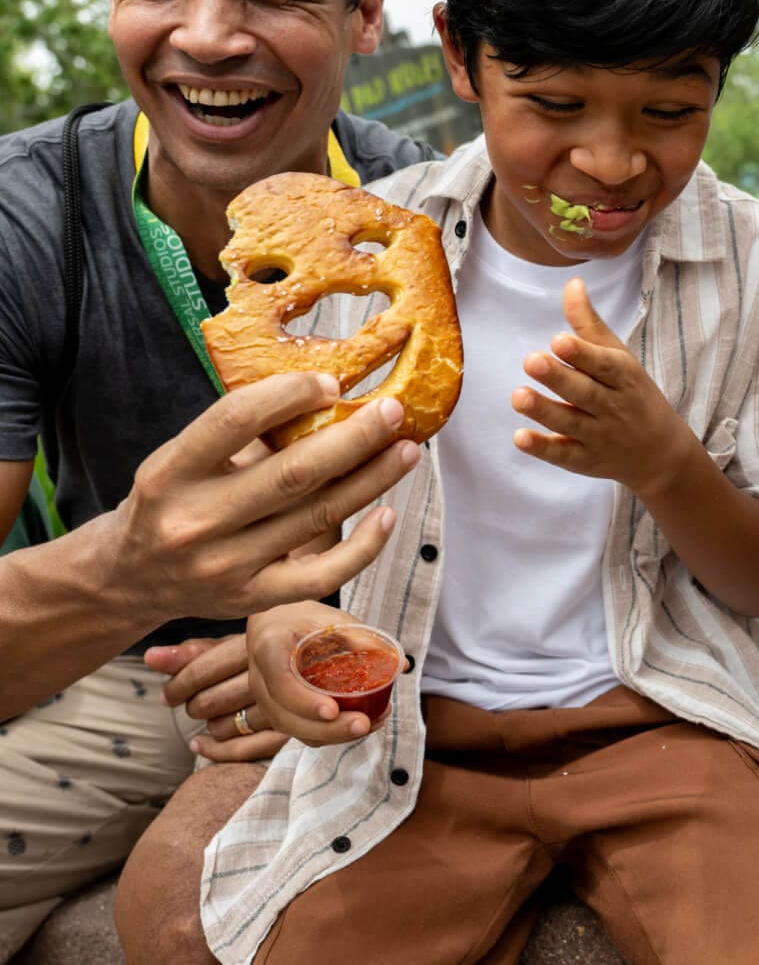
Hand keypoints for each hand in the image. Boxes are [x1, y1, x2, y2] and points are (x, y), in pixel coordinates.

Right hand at [109, 373, 418, 625]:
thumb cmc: (172, 500)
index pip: (234, 421)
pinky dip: (362, 546)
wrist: (130, 578)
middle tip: (393, 411)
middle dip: (353, 439)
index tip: (332, 383)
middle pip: (292, 474)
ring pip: (316, 517)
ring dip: (371, 481)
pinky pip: (320, 574)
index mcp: (171, 472)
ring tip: (405, 451)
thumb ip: (240, 435)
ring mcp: (225, 567)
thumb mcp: (183, 459)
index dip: (289, 395)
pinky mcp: (252, 600)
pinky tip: (388, 514)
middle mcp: (195, 521)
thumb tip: (323, 396)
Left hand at [144, 636, 286, 761]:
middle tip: (193, 702)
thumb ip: (202, 649)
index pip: (205, 668)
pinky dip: (218, 751)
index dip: (181, 684)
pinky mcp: (294, 728)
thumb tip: (148, 657)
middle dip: (196, 704)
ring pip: (226, 725)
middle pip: (212, 700)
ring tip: (212, 716)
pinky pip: (246, 749)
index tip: (170, 694)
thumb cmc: (296, 636)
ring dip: (212, 725)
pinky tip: (202, 746)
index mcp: (258, 642)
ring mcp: (283, 703)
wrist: (353, 656)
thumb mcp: (250, 636)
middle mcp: (270, 672)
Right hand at [247, 604, 394, 746]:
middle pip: (286, 717)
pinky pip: (300, 730)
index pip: (281, 684)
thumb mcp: (331, 618)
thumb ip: (361, 638)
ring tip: (372, 724)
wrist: (276, 621)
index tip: (333, 710)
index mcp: (269, 648)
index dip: (305, 702)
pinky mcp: (279, 710)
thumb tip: (401, 665)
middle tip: (364, 724)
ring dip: (332, 735)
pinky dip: (329, 734)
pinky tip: (361, 724)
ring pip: (294, 730)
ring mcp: (267, 699)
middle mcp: (260, 679)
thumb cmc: (304, 616)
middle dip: (327, 729)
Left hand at [511, 278, 692, 497]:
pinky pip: (564, 455)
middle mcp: (613, 406)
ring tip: (518, 397)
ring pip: (571, 423)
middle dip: (558, 378)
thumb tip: (571, 283)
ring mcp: (600, 436)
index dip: (582, 353)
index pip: (603, 364)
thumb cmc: (632, 393)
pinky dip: (544, 449)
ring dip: (544, 411)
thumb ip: (589, 324)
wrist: (660, 452)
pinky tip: (520, 437)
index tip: (558, 340)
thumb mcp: (618, 357)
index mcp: (623, 376)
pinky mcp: (586, 460)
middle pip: (584, 392)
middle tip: (531, 361)